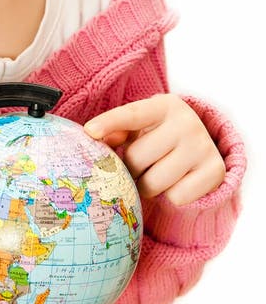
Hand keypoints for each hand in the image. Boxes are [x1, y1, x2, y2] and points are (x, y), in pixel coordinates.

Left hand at [84, 94, 225, 204]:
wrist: (202, 148)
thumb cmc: (159, 135)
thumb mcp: (141, 126)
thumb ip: (118, 129)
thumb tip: (94, 135)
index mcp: (164, 105)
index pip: (131, 114)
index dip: (109, 122)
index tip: (89, 131)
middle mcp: (186, 122)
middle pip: (137, 157)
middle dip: (131, 168)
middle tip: (138, 167)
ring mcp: (203, 147)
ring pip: (155, 182)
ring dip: (147, 186)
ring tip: (155, 175)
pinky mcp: (215, 172)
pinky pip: (176, 197)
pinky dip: (171, 196)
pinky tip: (177, 183)